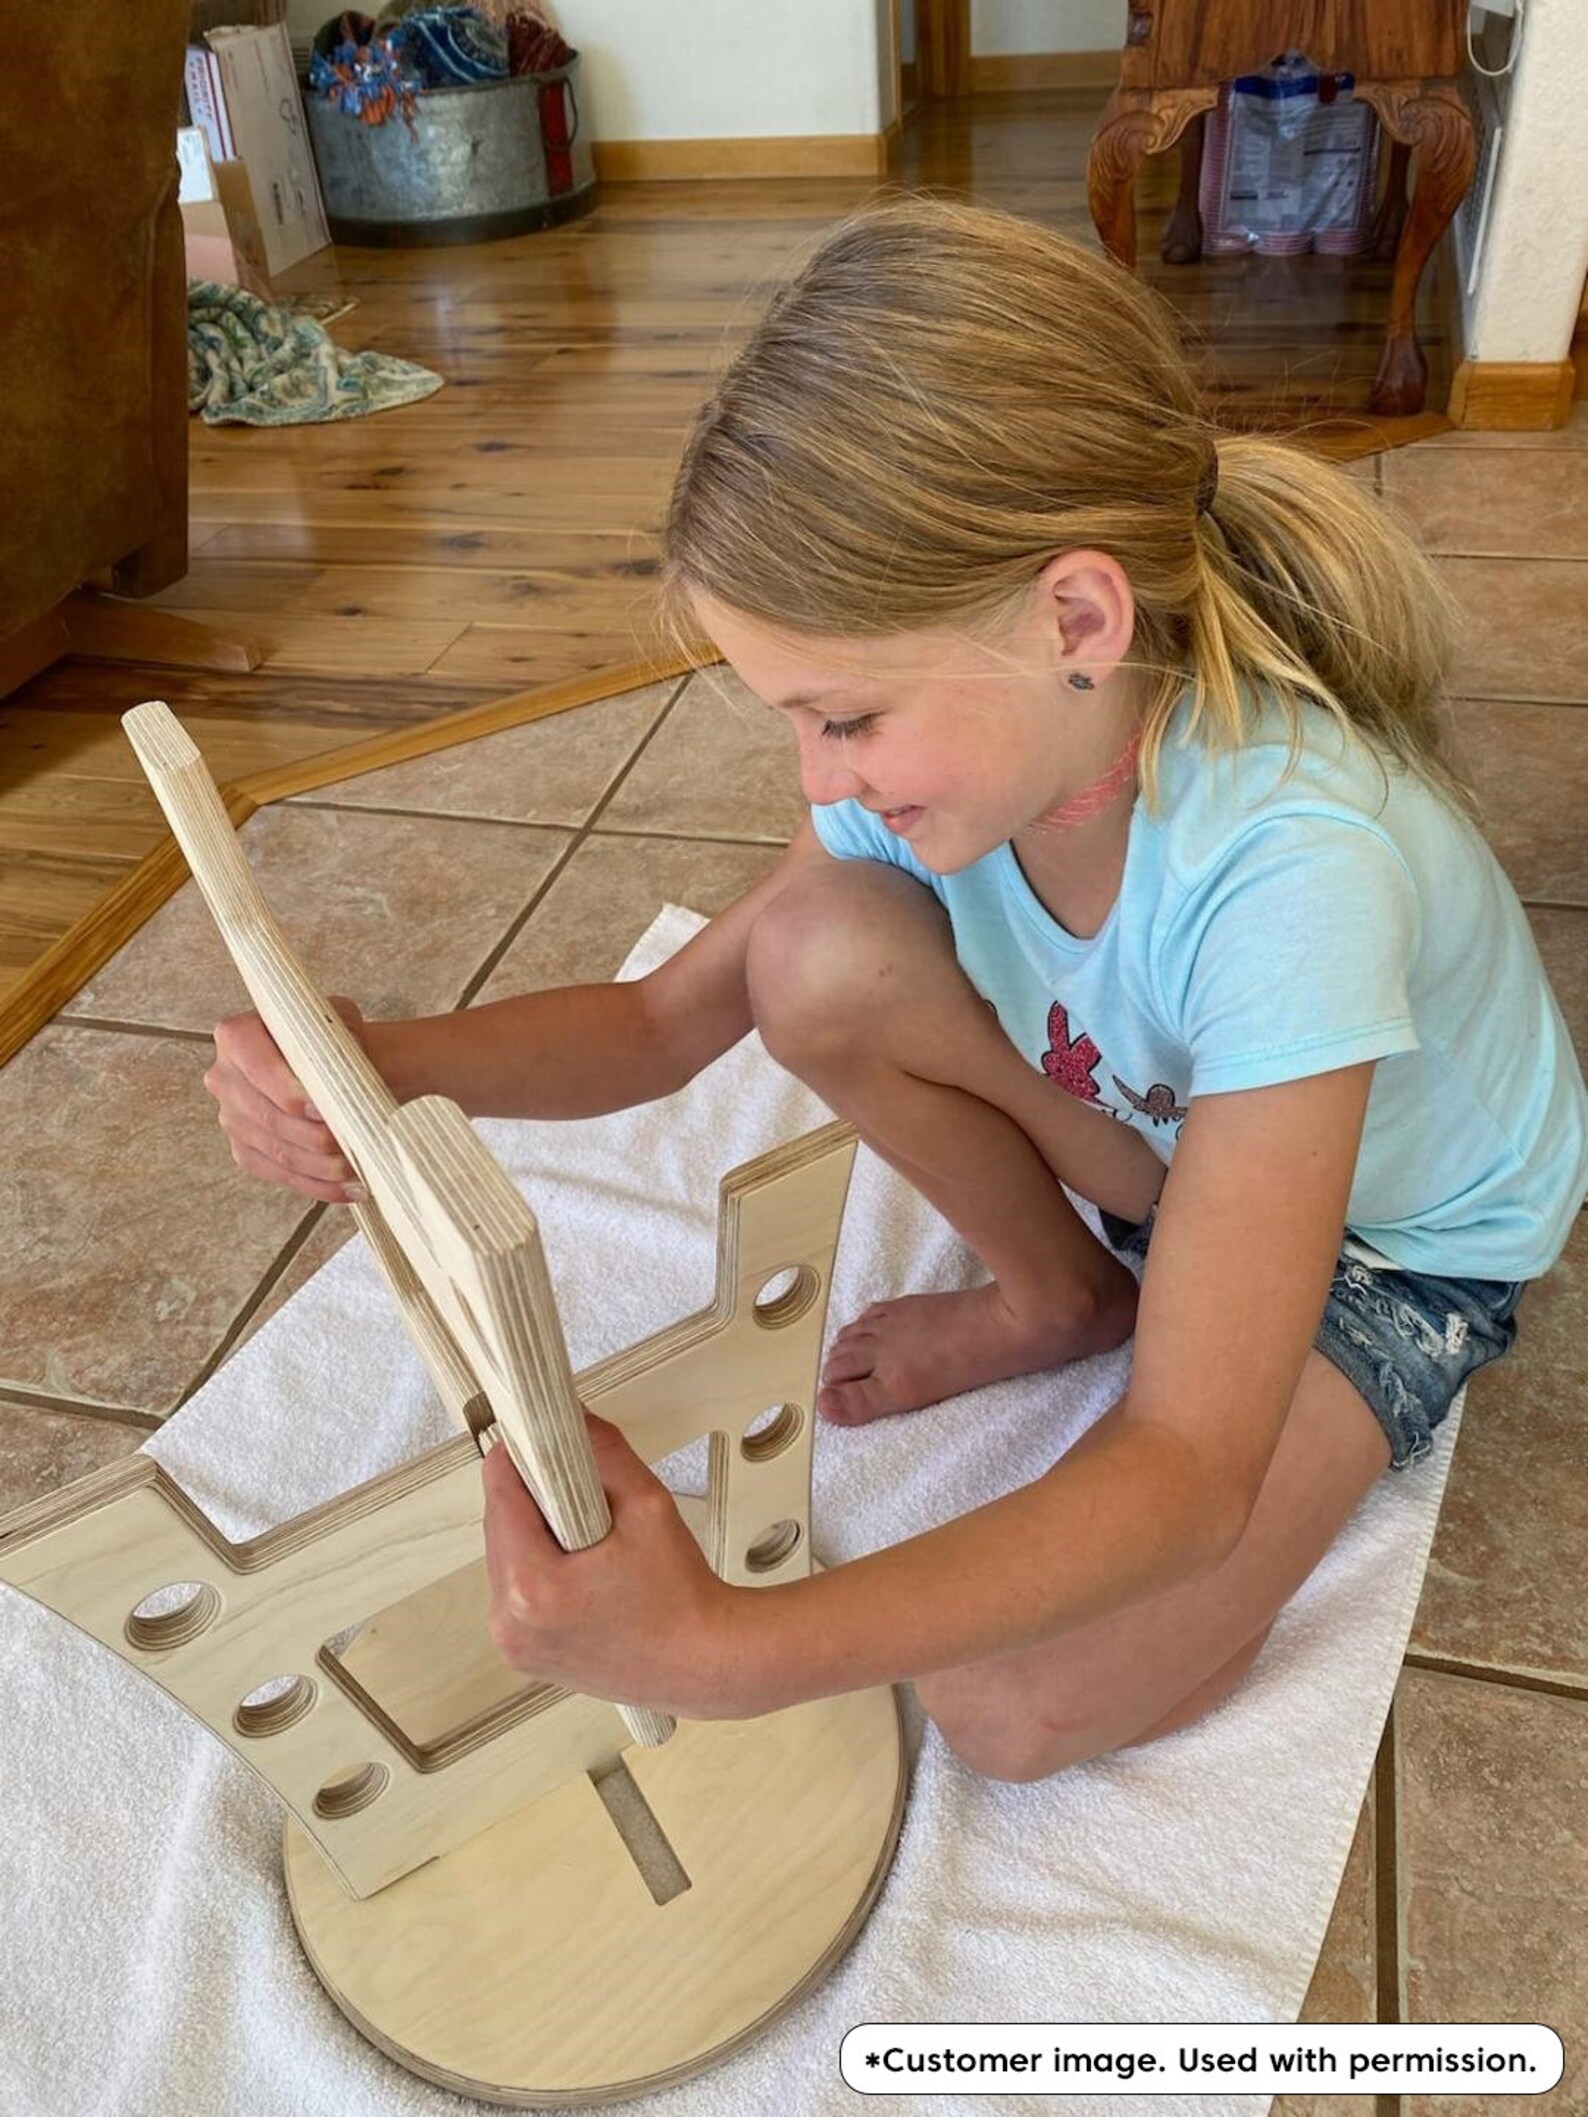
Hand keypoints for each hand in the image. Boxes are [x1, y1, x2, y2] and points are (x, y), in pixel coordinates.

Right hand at [205, 997, 369, 1202]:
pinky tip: (349, 1188)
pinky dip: (317, 1184)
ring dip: (319, 1166)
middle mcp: (224, 1077)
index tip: (322, 1109)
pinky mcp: (246, 1149)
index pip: (256, 1066)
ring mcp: (231, 1117)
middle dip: (311, 1137)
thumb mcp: (336, 1022)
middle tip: (348, 1145)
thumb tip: (339, 1069)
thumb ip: (335, 1036)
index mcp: (237, 1035)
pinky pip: (279, 1174)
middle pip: (266, 1116)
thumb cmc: (335, 1042)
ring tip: (357, 1169)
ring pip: (276, 1150)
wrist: (335, 1069)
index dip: (288, 1091)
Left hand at [481, 1412, 746, 1720]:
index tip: (546, 1442)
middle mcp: (509, 1621)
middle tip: (582, 1491)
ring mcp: (512, 1643)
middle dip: (532, 1496)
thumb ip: (602, 1452)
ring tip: (586, 1534)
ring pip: (503, 1555)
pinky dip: (538, 1568)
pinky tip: (580, 1568)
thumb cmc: (680, 1591)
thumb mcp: (648, 1503)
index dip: (522, 1456)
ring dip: (533, 1532)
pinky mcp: (521, 1654)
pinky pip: (513, 1590)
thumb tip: (567, 1416)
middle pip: (496, 1523)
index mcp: (533, 1586)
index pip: (500, 1490)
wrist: (701, 1662)